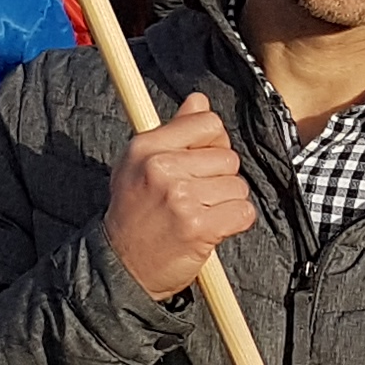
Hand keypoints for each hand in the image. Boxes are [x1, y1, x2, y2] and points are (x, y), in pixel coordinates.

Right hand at [105, 91, 255, 300]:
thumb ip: (174, 130)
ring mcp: (179, 198)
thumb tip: (198, 100)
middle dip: (220, 179)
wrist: (121, 264)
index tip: (198, 163)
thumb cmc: (135, 212)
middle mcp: (160, 167)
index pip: (208, 123)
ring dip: (226, 204)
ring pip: (238, 187)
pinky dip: (234, 223)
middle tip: (194, 197)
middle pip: (228, 157)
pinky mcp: (198, 227)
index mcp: (146, 147)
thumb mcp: (140, 164)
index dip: (212, 144)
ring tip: (198, 215)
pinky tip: (211, 229)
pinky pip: (243, 213)